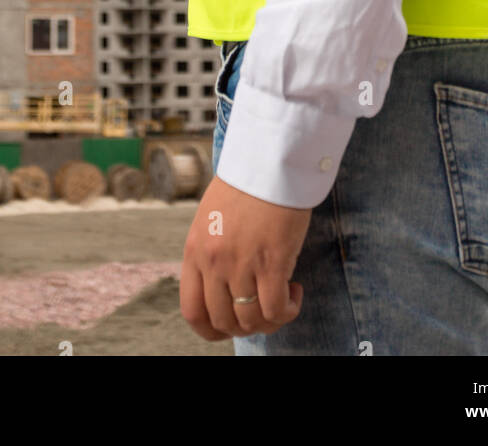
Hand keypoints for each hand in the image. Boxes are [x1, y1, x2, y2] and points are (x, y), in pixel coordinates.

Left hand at [180, 176, 310, 340]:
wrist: (269, 159)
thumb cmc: (245, 183)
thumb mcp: (211, 218)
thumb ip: (211, 251)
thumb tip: (221, 284)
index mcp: (195, 251)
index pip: (192, 311)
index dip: (211, 329)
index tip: (229, 326)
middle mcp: (213, 262)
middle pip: (223, 321)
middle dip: (245, 327)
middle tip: (262, 311)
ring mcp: (241, 263)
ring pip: (251, 320)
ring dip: (270, 320)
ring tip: (282, 300)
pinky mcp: (272, 261)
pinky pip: (275, 309)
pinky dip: (287, 311)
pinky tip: (294, 293)